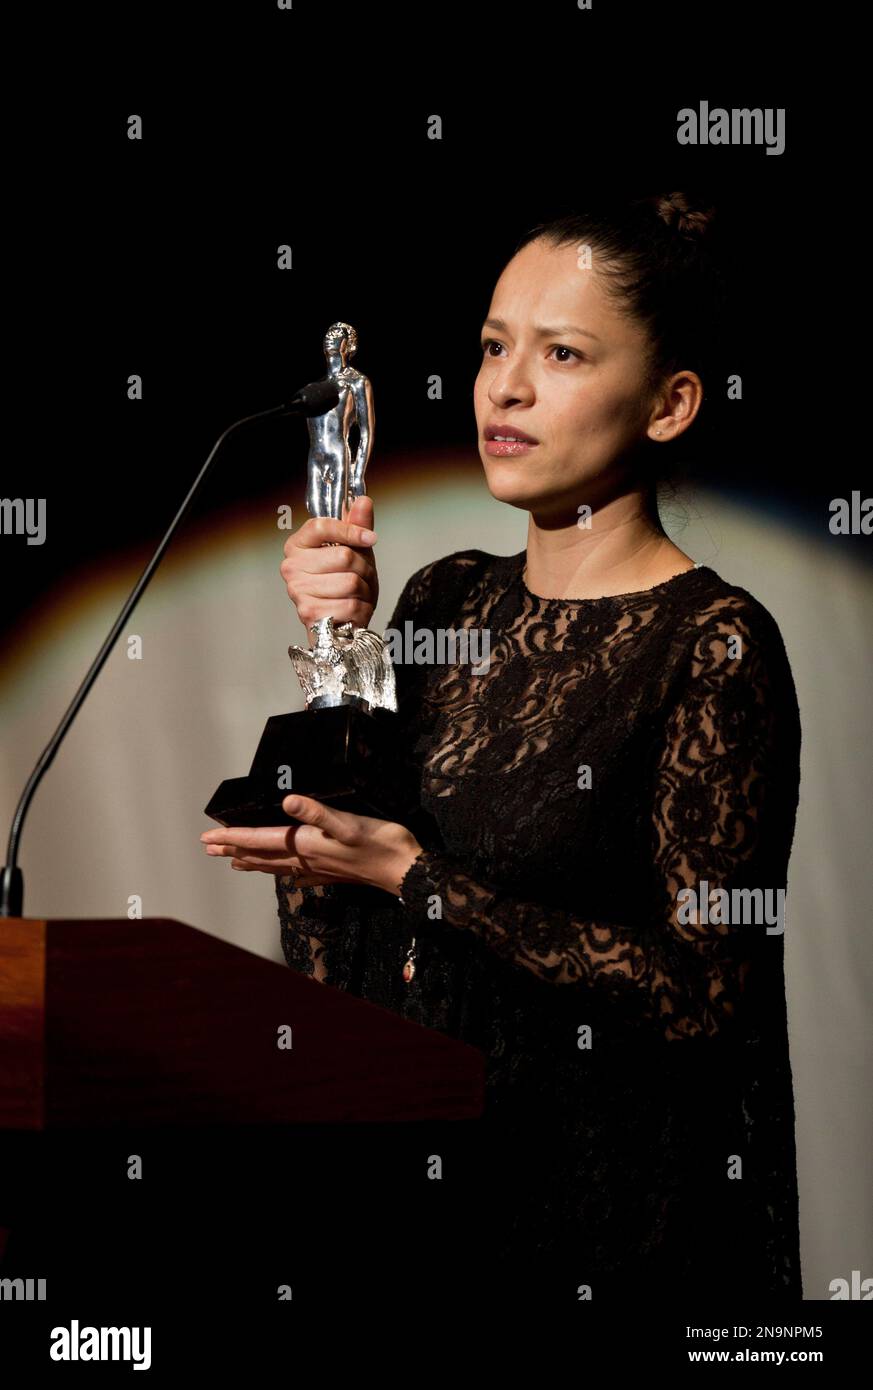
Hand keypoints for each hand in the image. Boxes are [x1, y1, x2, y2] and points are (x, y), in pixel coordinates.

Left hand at [200, 793, 423, 897]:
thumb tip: (288, 802)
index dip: (233, 837)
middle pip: (262, 855)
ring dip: (254, 862)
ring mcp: (320, 869)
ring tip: (236, 863)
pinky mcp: (334, 873)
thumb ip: (317, 813)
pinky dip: (286, 874)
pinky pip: (300, 874)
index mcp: (307, 845)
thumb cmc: (380, 845)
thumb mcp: (349, 823)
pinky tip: (289, 878)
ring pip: (277, 866)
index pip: (261, 840)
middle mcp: (307, 859)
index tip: (208, 837)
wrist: (405, 871)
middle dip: (235, 851)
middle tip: (210, 849)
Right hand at [280, 494, 379, 639]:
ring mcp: (298, 590)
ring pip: (351, 582)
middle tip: (362, 577)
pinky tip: (353, 610)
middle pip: (344, 556)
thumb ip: (357, 526)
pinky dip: (361, 610)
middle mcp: (291, 566)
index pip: (322, 526)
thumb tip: (363, 501)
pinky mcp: (309, 613)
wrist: (338, 624)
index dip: (351, 530)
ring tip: (357, 595)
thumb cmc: (343, 584)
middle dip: (364, 569)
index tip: (370, 538)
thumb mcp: (355, 550)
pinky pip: (350, 605)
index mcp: (298, 545)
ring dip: (365, 591)